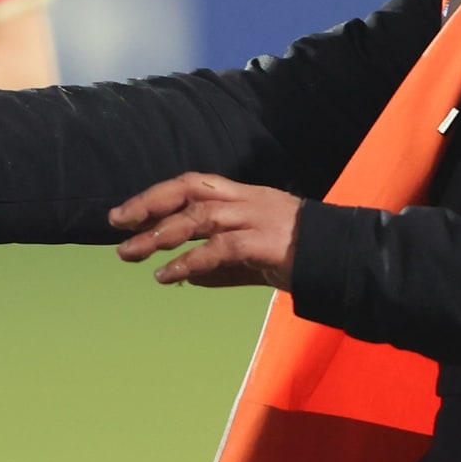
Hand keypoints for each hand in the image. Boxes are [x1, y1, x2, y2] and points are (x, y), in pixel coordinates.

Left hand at [109, 173, 300, 288]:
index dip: (156, 196)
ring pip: (199, 217)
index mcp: (243, 195)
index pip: (191, 185)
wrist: (345, 260)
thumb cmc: (301, 257)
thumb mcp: (253, 259)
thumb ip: (220, 266)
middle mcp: (247, 199)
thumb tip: (186, 276)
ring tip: (131, 253)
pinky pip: (219, 249)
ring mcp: (257, 217)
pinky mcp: (265, 241)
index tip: (124, 213)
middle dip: (148, 204)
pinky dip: (189, 261)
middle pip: (188, 190)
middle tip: (115, 223)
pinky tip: (167, 275)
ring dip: (161, 235)